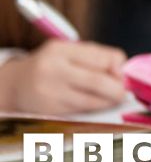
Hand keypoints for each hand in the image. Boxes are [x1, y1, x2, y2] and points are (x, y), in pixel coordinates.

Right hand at [0, 40, 126, 113]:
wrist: (16, 85)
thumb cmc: (52, 66)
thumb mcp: (70, 52)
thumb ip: (97, 57)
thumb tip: (123, 73)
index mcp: (61, 49)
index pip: (104, 58)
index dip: (120, 69)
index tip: (122, 75)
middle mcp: (52, 69)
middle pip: (99, 82)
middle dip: (118, 89)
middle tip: (122, 92)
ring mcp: (49, 92)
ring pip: (92, 101)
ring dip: (109, 101)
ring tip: (111, 98)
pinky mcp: (49, 111)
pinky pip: (82, 112)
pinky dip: (95, 109)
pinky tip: (95, 104)